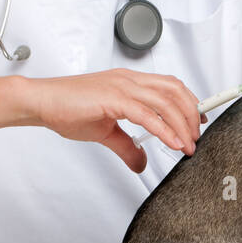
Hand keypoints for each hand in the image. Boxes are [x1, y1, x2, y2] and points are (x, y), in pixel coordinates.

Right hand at [28, 70, 207, 173]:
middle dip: (192, 113)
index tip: (200, 120)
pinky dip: (164, 129)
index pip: (170, 85)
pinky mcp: (113, 99)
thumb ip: (127, 146)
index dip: (190, 101)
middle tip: (197, 136)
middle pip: (174, 90)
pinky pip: (146, 113)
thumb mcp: (105, 132)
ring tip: (188, 143)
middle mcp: (129, 80)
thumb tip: (141, 163)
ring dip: (182, 123)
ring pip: (165, 100)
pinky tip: (173, 142)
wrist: (41, 102)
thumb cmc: (67, 109)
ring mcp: (122, 87)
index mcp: (129, 82)